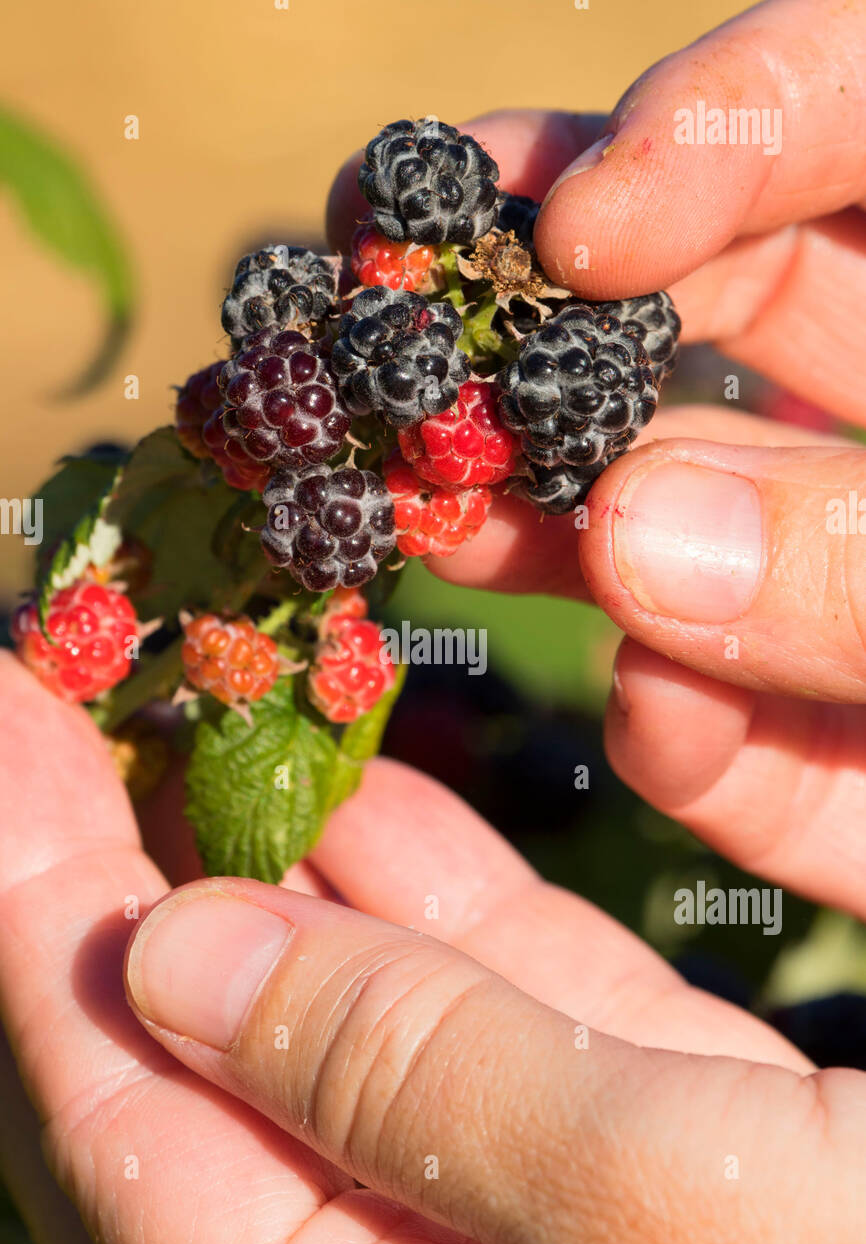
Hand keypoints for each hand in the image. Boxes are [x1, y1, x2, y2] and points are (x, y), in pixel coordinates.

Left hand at [1, 652, 864, 1243]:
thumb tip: (174, 960)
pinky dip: (436, 906)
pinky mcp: (674, 1156)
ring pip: (362, 1024)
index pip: (137, 1125)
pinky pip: (507, 1021)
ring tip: (198, 709)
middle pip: (222, 1061)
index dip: (38, 910)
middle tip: (54, 677)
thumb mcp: (691, 1227)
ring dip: (276, 862)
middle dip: (127, 860)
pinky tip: (375, 805)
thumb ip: (425, 1095)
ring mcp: (560, 1219)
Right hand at [326, 0, 865, 924]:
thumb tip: (642, 527)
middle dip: (573, 330)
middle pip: (761, 318)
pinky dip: (711, 743)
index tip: (580, 226)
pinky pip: (785, 744)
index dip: (738, 125)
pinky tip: (658, 727)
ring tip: (439, 516)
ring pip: (732, 536)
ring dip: (580, 529)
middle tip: (399, 342)